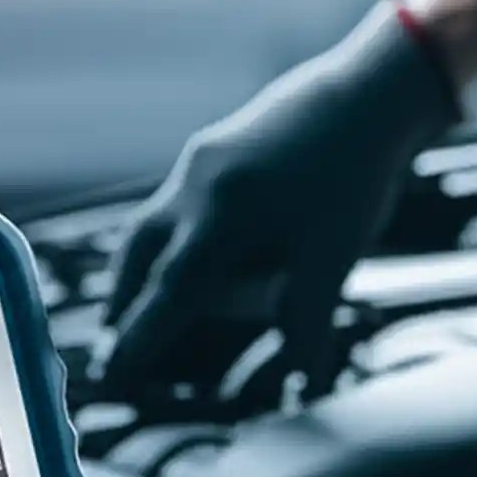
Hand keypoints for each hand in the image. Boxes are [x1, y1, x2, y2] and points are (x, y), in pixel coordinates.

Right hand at [88, 1, 456, 398]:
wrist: (367, 92)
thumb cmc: (354, 176)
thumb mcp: (334, 255)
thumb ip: (308, 320)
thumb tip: (304, 384)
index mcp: (221, 217)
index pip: (168, 293)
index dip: (137, 339)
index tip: (111, 376)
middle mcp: (196, 189)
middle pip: (139, 259)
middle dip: (122, 306)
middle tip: (109, 348)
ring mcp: (199, 163)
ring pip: (150, 226)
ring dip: (137, 272)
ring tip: (131, 304)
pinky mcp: (211, 148)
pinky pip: (171, 203)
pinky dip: (164, 239)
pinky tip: (178, 250)